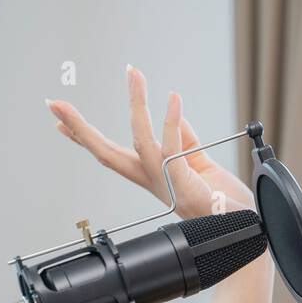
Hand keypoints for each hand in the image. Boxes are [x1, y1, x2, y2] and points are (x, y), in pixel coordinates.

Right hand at [46, 65, 255, 221]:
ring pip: (141, 142)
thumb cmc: (224, 203)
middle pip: (107, 153)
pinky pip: (174, 148)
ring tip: (133, 74)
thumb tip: (175, 115)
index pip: (112, 154)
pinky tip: (172, 98)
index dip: (84, 138)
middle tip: (55, 104)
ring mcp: (168, 184)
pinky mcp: (185, 184)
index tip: (58, 121)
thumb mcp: (200, 165)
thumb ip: (185, 141)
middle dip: (79, 129)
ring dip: (136, 105)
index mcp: (152, 177)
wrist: (246, 228)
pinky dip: (172, 121)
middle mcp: (154, 181)